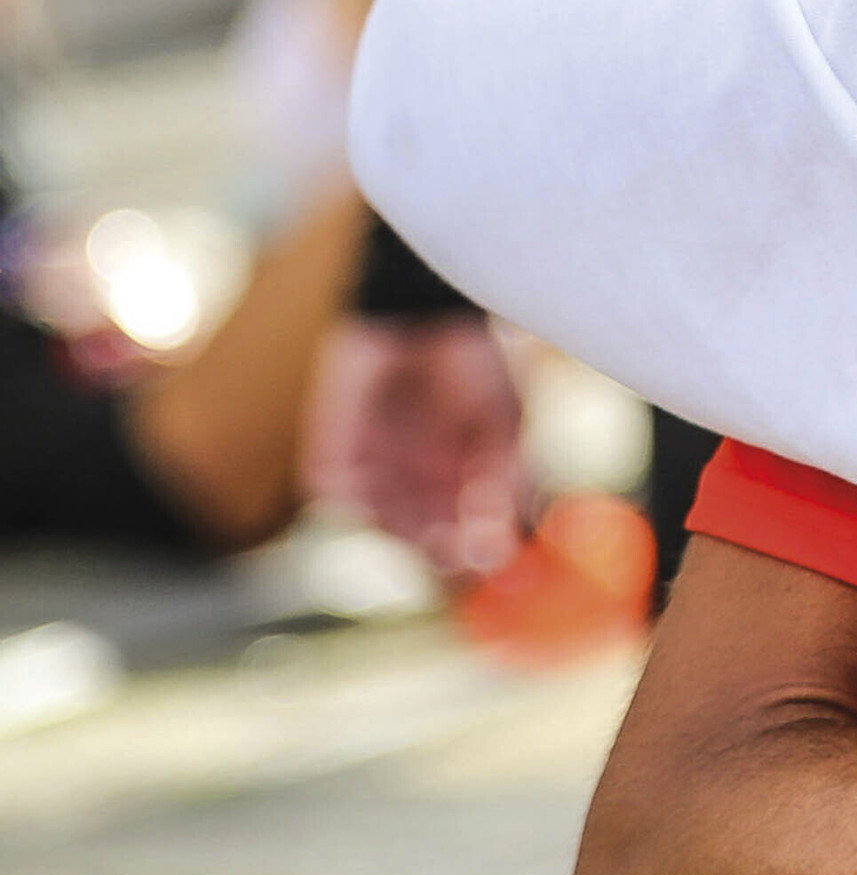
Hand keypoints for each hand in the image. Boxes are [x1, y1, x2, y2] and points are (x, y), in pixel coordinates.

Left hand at [307, 311, 527, 583]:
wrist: (428, 310)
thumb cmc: (476, 365)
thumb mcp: (503, 429)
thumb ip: (501, 486)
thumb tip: (498, 550)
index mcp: (457, 481)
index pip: (457, 537)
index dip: (465, 556)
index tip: (480, 564)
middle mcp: (413, 481)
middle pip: (415, 536)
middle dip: (431, 548)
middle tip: (449, 550)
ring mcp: (373, 467)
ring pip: (378, 518)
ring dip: (398, 526)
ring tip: (426, 519)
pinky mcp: (334, 448)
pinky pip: (334, 488)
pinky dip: (354, 496)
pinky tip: (378, 492)